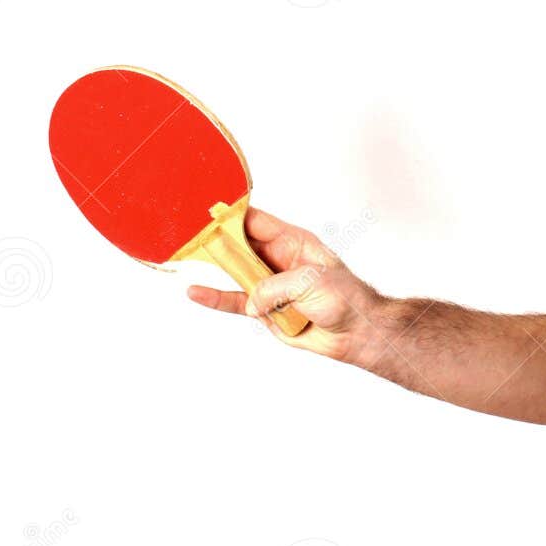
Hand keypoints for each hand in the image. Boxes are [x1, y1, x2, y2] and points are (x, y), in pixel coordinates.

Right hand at [186, 205, 386, 363]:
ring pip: (235, 272)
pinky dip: (215, 298)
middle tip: (192, 236)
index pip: (257, 223)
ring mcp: (270, 284)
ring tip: (189, 258)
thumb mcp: (312, 283)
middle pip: (240, 245)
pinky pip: (235, 301)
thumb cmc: (347, 300)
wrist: (356, 333)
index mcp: (294, 242)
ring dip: (215, 267)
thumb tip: (252, 301)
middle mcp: (278, 260)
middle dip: (218, 239)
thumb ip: (276, 287)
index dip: (233, 216)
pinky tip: (196, 293)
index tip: (210, 212)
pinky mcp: (264, 308)